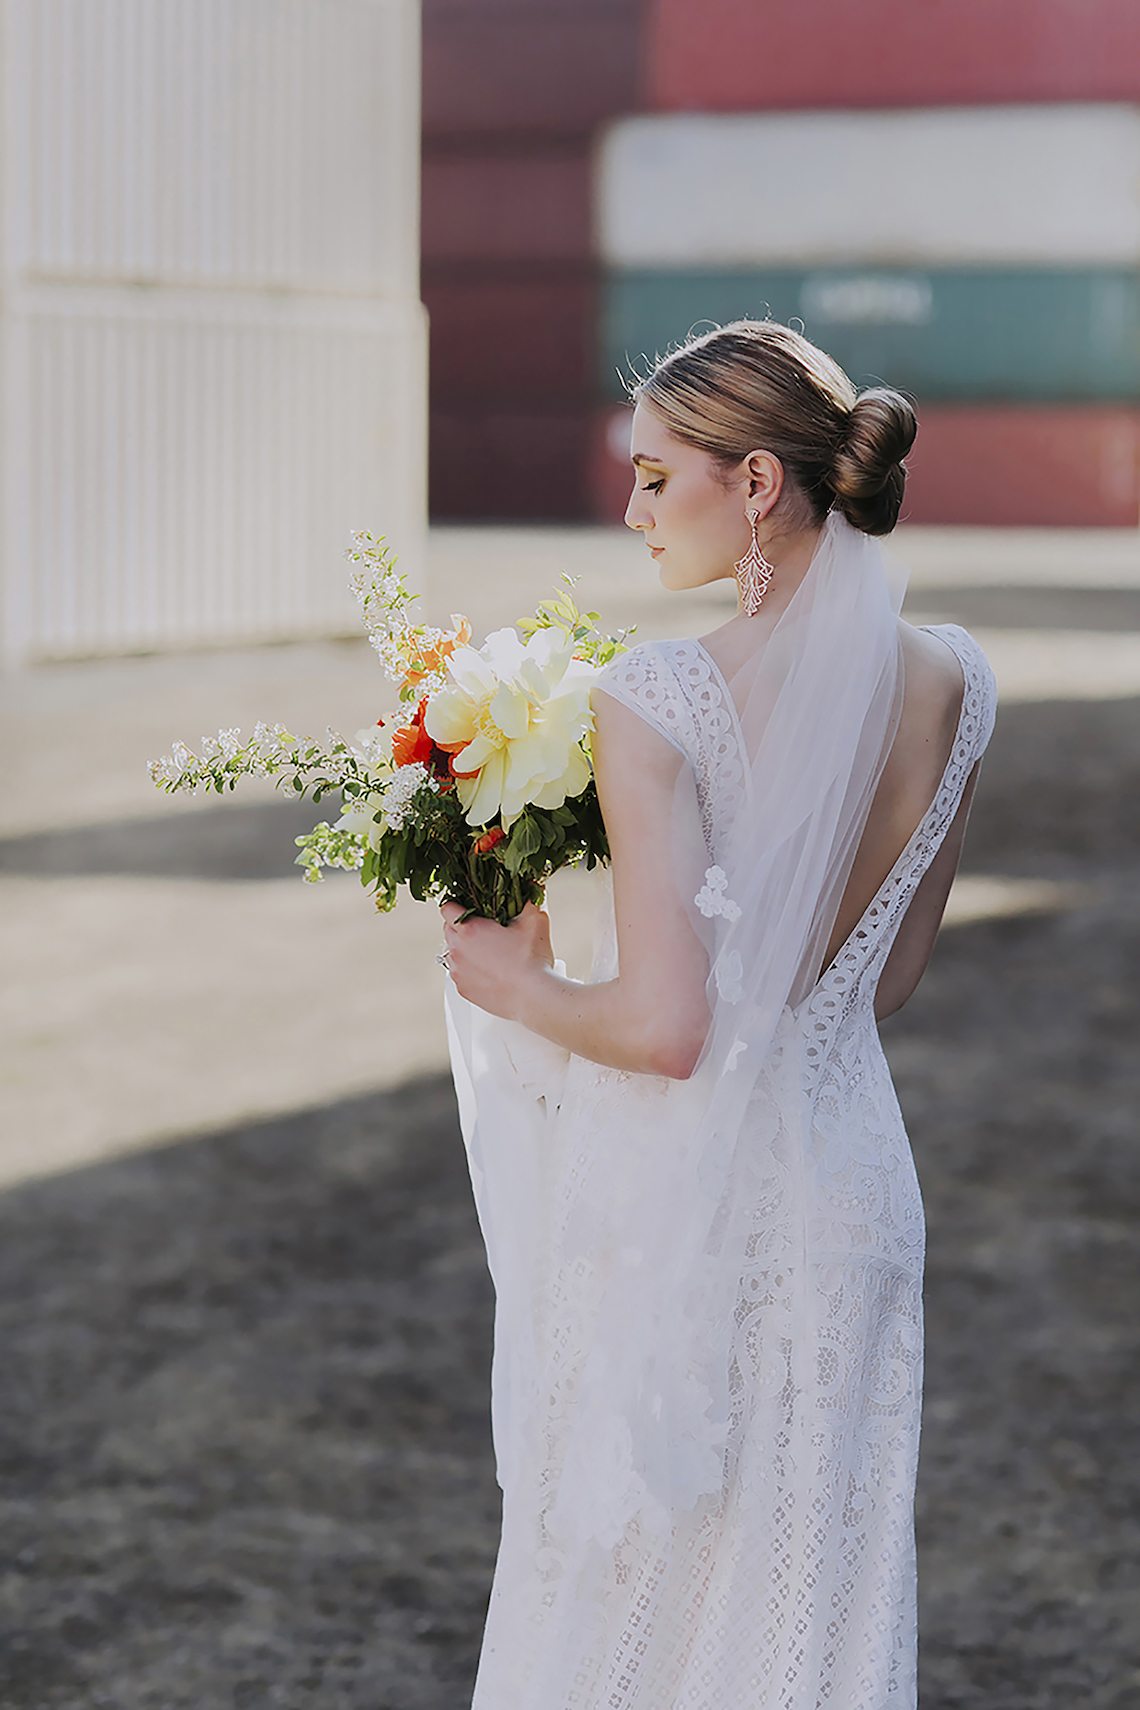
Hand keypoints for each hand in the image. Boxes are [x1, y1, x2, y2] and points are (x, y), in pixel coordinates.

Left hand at [440, 901, 554, 1019]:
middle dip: (462, 926)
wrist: (533, 997)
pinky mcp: (463, 990)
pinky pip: (459, 973)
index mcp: (469, 929)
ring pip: (452, 953)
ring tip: (489, 951)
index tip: (471, 906)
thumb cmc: (532, 959)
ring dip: (464, 949)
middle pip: (448, 930)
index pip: (447, 908)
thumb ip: (530, 898)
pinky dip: (469, 970)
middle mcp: (457, 950)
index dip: (458, 904)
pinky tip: (490, 970)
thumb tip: (532, 883)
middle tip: (484, 928)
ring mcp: (458, 972)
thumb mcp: (535, 920)